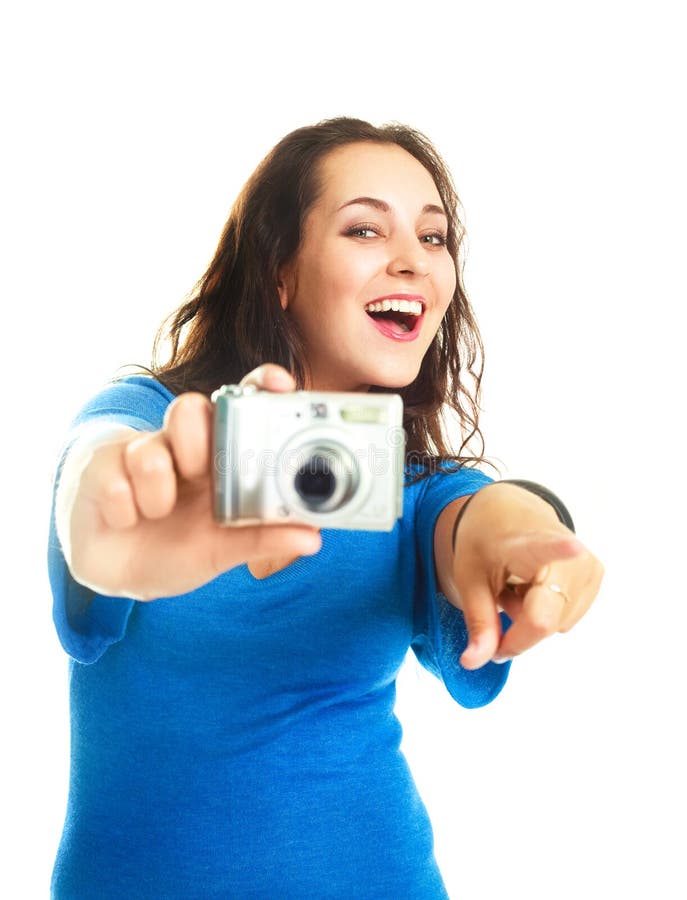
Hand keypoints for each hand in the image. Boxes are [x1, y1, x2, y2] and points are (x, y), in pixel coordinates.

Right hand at [65, 364, 320, 599]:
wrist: (116, 569)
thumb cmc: (177, 546)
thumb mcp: (221, 548)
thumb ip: (261, 539)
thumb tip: (312, 539)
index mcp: (219, 458)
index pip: (241, 406)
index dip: (259, 386)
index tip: (278, 383)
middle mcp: (182, 446)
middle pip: (191, 408)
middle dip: (196, 439)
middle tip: (198, 474)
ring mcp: (139, 453)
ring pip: (150, 447)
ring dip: (157, 491)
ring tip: (158, 514)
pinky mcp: (100, 468)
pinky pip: (114, 481)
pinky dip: (124, 510)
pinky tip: (126, 520)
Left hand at [450, 483, 603, 669]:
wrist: (509, 513)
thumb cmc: (486, 544)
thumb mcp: (469, 579)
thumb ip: (478, 622)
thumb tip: (474, 663)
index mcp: (525, 542)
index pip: (545, 547)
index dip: (561, 550)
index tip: (573, 546)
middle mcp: (565, 549)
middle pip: (543, 619)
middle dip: (516, 630)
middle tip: (498, 602)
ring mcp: (586, 562)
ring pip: (555, 625)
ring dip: (530, 619)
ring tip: (519, 586)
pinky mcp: (596, 573)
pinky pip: (566, 619)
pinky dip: (546, 613)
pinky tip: (537, 586)